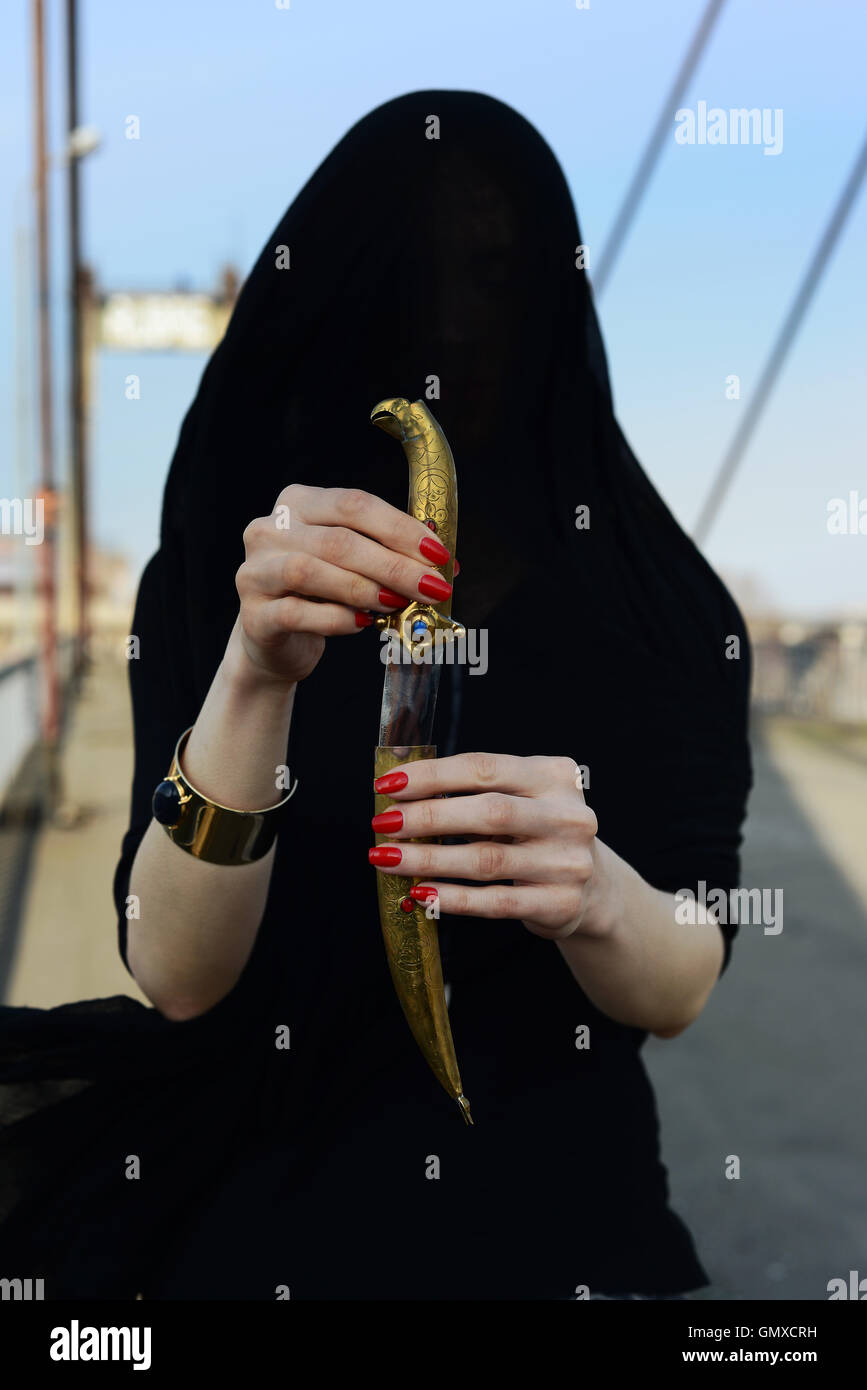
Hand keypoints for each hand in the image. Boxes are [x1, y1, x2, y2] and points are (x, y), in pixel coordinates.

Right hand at [232, 484, 452, 684]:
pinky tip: (362, 624)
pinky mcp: (254, 614)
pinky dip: (336, 619)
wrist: (274, 640)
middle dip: (395, 565)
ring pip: (312, 572)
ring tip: (399, 604)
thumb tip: (444, 565)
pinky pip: (297, 613)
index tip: (438, 553)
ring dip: (365, 589)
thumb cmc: (321, 594)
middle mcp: (269, 529)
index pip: (354, 504)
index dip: (400, 528)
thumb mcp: (354, 564)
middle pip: (339, 540)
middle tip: (433, 587)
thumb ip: (389, 555)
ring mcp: (255, 571)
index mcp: (298, 503)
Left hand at [369, 752, 603, 940]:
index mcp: (554, 776)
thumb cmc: (537, 834)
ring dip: (428, 860)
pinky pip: (495, 902)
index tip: (387, 784)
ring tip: (387, 858)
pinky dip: (453, 898)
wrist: (594, 888)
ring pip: (486, 860)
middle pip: (488, 811)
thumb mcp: (521, 800)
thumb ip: (474, 792)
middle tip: (383, 823)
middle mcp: (568, 816)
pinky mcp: (559, 904)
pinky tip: (420, 893)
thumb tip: (399, 794)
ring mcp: (567, 863)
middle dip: (427, 816)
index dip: (432, 775)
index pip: (484, 768)